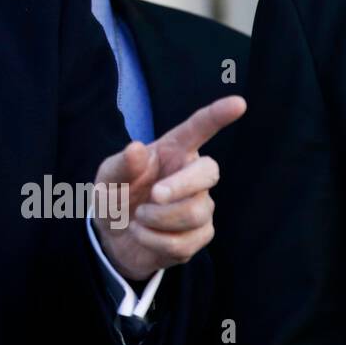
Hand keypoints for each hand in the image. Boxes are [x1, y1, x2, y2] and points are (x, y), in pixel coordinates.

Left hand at [93, 95, 245, 280]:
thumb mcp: (107, 178)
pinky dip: (155, 241)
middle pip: (209, 172)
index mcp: (172, 151)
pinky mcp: (200, 234)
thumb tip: (137, 149)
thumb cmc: (115, 196)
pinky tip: (143, 234)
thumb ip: (120, 165)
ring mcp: (200, 205)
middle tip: (154, 195)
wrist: (113, 238)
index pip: (198, 129)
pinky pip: (185, 241)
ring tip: (137, 218)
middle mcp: (191, 175)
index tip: (238, 103)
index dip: (217, 116)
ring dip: (158, 219)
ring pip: (196, 212)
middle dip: (182, 185)